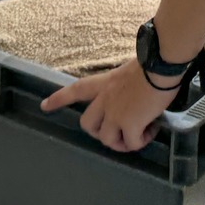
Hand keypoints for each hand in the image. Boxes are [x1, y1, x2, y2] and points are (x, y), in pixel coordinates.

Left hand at [42, 59, 172, 152]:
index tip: (44, 106)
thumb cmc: (151, 62)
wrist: (160, 63)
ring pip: (107, 139)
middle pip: (88, 124)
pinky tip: (151, 131)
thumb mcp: (128, 73)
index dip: (59, 99)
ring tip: (139, 136)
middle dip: (99, 133)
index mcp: (104, 83)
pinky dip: (141, 142)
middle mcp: (105, 99)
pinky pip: (131, 143)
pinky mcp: (130, 123)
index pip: (75, 90)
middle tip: (118, 132)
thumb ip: (123, 86)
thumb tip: (137, 95)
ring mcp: (115, 113)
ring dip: (122, 143)